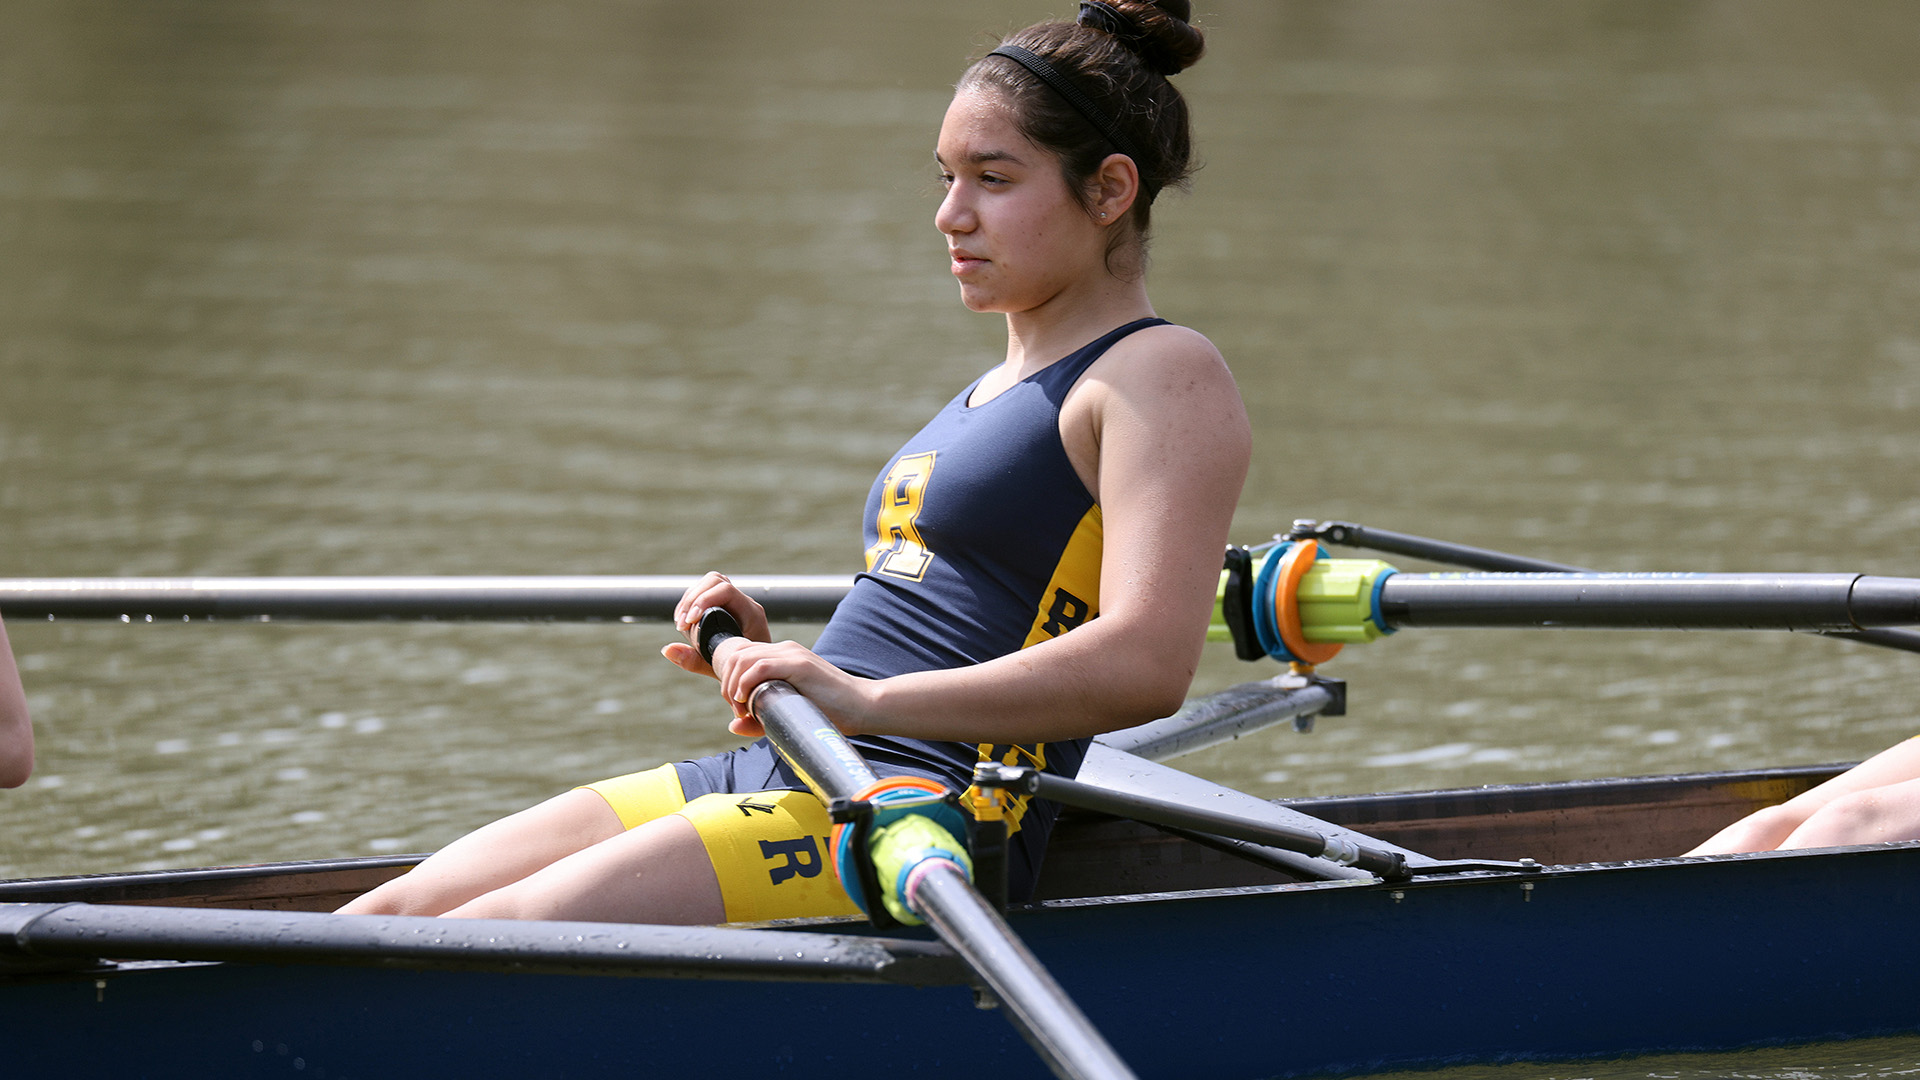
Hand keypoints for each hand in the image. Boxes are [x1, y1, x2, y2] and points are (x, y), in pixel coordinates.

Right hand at [659, 572, 771, 678]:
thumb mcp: (720, 669)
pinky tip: (683, 623)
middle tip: (681, 625)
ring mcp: (734, 602)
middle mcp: (744, 603)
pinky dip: (689, 604)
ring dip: (688, 601)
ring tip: (681, 625)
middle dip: (692, 599)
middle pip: (715, 581)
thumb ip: (695, 661)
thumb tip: (667, 649)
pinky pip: (704, 592)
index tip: (689, 622)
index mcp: (751, 614)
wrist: (758, 673)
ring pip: (708, 584)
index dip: (703, 601)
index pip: (725, 590)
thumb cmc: (744, 673)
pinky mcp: (724, 605)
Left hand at [703, 638, 874, 738]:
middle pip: (737, 654)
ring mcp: (793, 655)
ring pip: (744, 658)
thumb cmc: (830, 712)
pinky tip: (746, 700)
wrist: (863, 706)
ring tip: (740, 707)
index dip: (729, 680)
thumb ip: (760, 717)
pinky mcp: (800, 665)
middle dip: (727, 682)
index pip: (741, 656)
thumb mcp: (788, 711)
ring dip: (733, 684)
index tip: (736, 706)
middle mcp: (786, 650)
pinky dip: (745, 682)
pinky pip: (760, 666)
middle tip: (736, 709)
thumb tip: (732, 725)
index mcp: (783, 656)